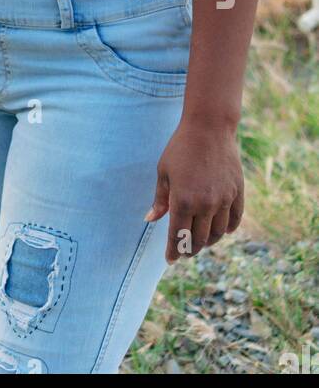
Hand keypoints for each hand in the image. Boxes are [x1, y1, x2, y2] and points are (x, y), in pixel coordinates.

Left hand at [145, 117, 243, 263]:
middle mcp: (205, 204)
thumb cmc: (180, 148)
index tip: (171, 259)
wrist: (209, 128)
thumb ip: (160, 199)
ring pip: (217, 234)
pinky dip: (227, 230)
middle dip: (190, 249)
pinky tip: (220, 230)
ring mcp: (223, 200)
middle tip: (184, 251)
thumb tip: (150, 220)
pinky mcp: (237, 193)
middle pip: (198, 240)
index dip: (173, 251)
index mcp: (182, 201)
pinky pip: (234, 221)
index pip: (177, 236)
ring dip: (208, 242)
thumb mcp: (164, 172)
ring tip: (200, 241)